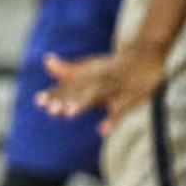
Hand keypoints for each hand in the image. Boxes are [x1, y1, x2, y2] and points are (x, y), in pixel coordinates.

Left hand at [35, 41, 164, 134]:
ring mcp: (114, 87)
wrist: (146, 54)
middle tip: (51, 110)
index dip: (54, 94)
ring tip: (68, 114)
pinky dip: (112, 119)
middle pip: (79, 89)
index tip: (39, 101)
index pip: (68, 86)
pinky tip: (102, 131)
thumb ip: (67, 70)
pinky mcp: (130, 96)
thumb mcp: (90, 68)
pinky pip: (121, 109)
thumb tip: (47, 60)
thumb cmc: (113, 67)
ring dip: (82, 103)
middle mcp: (97, 79)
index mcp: (87, 75)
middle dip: (65, 100)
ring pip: (97, 95)